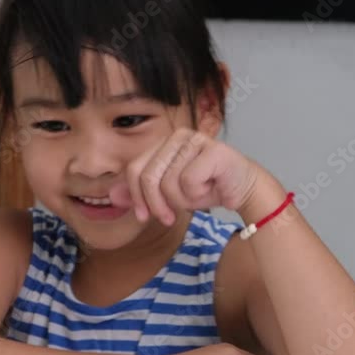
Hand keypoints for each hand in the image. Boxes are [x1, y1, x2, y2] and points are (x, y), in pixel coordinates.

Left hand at [111, 128, 274, 225]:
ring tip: (196, 196)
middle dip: (157, 204)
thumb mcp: (166, 195)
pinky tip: (210, 187)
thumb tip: (112, 196)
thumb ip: (139, 193)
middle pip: (148, 177)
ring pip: (169, 182)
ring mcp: (196, 140)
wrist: (242, 190)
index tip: (145, 217)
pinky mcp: (213, 150)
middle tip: (169, 218)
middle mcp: (177, 136)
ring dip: (182, 201)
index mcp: (161, 144)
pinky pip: (189, 181)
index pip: (134, 170)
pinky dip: (197, 194)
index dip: (136, 197)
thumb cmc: (204, 190)